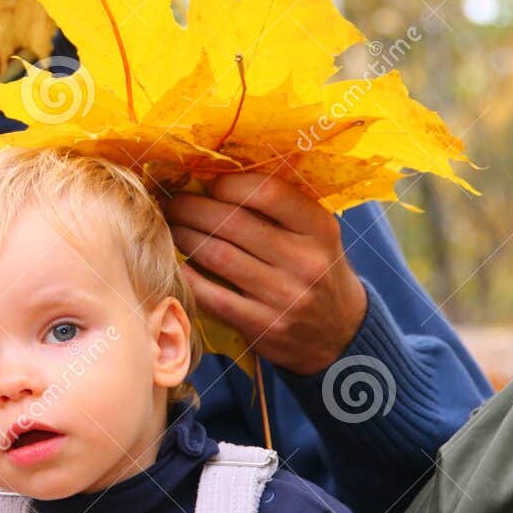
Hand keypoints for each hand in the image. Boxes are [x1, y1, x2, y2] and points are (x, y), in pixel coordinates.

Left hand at [164, 174, 366, 374]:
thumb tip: (215, 180)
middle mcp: (306, 261)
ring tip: (172, 228)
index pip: (267, 193)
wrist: (340, 333)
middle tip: (174, 203)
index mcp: (320, 228)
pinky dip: (187, 277)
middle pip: (233, 223)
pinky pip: (212, 296)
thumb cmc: (317, 270)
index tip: (208, 185)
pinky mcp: (263, 326)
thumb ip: (279, 210)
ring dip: (184, 238)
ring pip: (217, 256)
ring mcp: (285, 296)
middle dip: (193, 208)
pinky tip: (176, 264)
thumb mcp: (316, 234)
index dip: (227, 184)